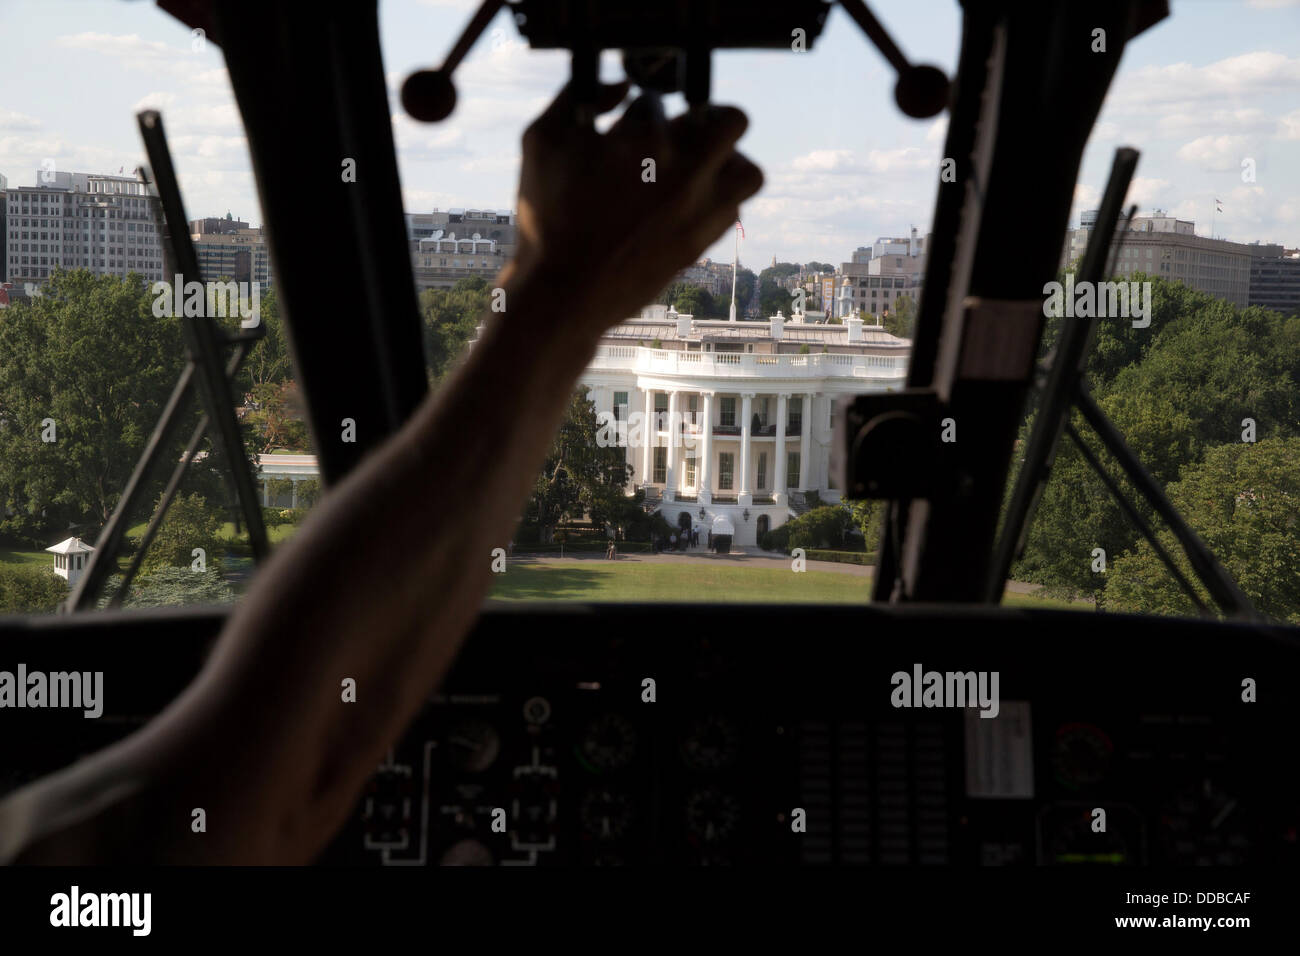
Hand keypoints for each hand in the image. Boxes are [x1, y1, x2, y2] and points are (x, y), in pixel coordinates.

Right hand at [504, 81, 762, 328]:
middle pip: (728, 121)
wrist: (564, 293)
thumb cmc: (548, 217)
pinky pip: (734, 211)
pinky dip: (716, 202)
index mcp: (643, 138)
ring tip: (697, 172)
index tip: (625, 133)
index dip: (636, 113)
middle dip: (704, 120)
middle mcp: (682, 170)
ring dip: (727, 164)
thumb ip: (578, 95)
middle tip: (681, 136)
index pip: (656, 102)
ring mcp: (698, 210)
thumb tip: (620, 87)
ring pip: (747, 170)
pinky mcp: (702, 244)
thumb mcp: (541, 140)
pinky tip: (685, 207)